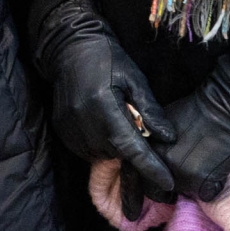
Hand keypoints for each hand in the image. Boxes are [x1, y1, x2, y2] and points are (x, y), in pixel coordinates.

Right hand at [33, 0, 175, 200]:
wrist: (70, 47)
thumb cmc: (107, 59)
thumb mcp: (134, 78)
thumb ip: (150, 109)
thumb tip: (168, 137)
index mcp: (105, 105)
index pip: (132, 147)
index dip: (151, 167)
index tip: (167, 182)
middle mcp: (84, 120)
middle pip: (117, 153)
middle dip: (133, 150)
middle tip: (138, 130)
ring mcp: (69, 126)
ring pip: (100, 154)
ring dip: (114, 149)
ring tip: (118, 125)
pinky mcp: (61, 128)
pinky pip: (85, 150)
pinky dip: (98, 145)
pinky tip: (102, 128)